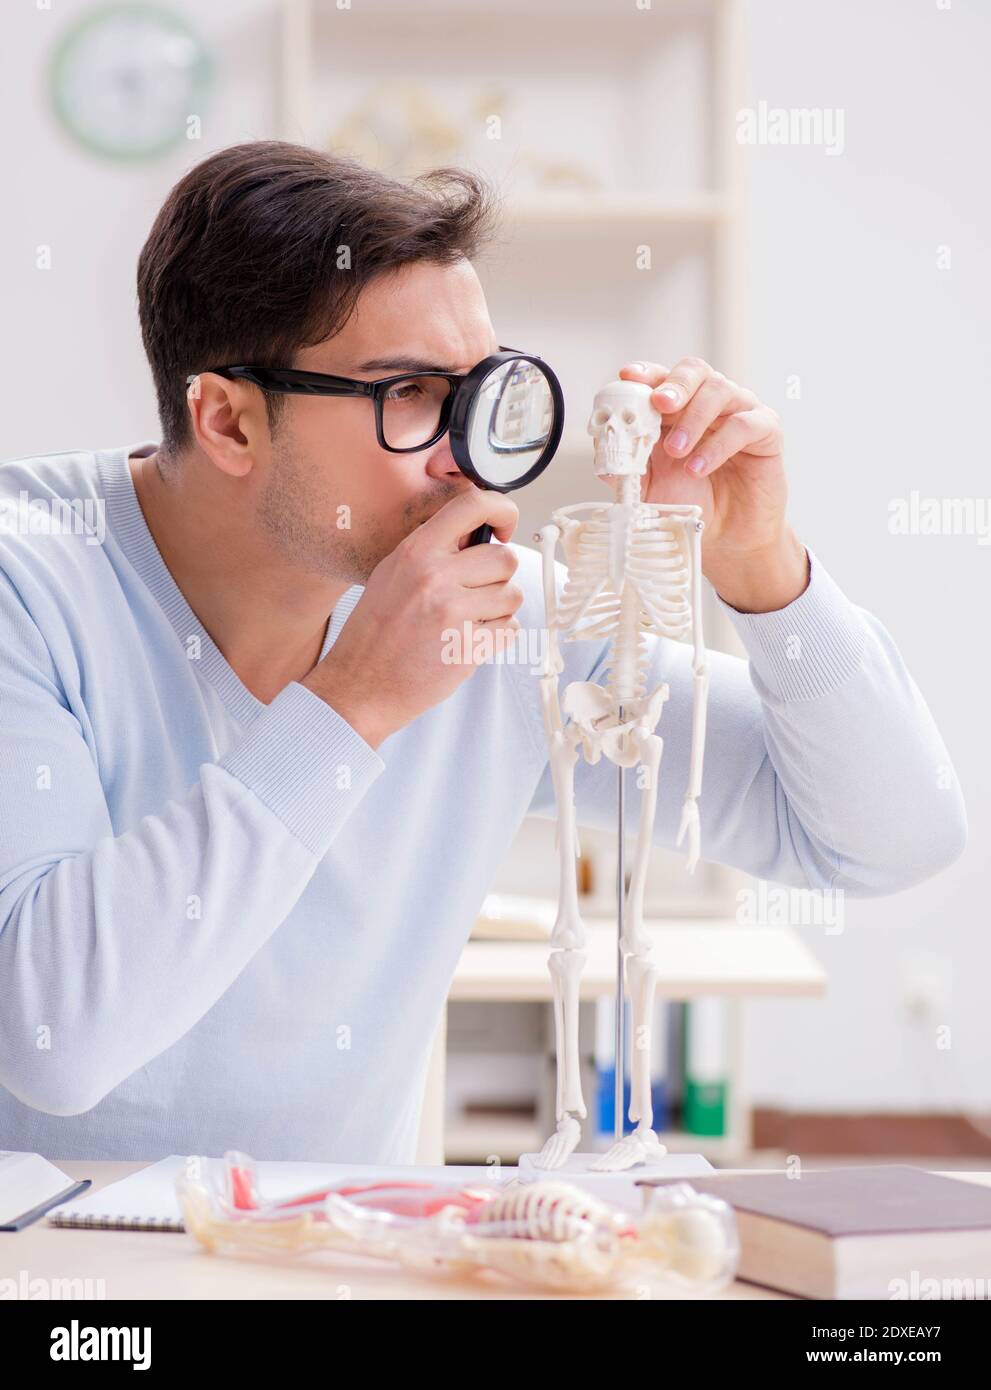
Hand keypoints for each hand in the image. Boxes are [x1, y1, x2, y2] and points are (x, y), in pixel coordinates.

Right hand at [303, 491, 522, 746]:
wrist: (358, 687)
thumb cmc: (374, 633)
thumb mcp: (391, 574)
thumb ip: (431, 551)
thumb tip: (477, 536)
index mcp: (415, 552)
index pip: (473, 505)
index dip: (502, 510)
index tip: (504, 529)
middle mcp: (434, 576)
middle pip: (505, 558)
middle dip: (499, 576)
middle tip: (477, 592)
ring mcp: (452, 612)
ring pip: (512, 595)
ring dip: (499, 609)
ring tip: (470, 620)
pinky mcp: (467, 647)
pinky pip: (510, 629)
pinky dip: (497, 636)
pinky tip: (469, 640)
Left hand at [619, 356, 808, 612]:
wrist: (726, 538)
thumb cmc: (689, 504)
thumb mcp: (648, 487)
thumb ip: (628, 467)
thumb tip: (604, 452)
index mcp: (677, 409)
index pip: (661, 378)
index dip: (645, 374)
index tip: (627, 377)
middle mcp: (708, 403)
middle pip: (694, 371)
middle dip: (674, 385)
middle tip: (659, 404)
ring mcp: (739, 412)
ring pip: (720, 390)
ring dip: (694, 419)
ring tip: (677, 452)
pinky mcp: (767, 432)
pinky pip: (745, 424)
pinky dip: (719, 443)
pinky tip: (699, 466)